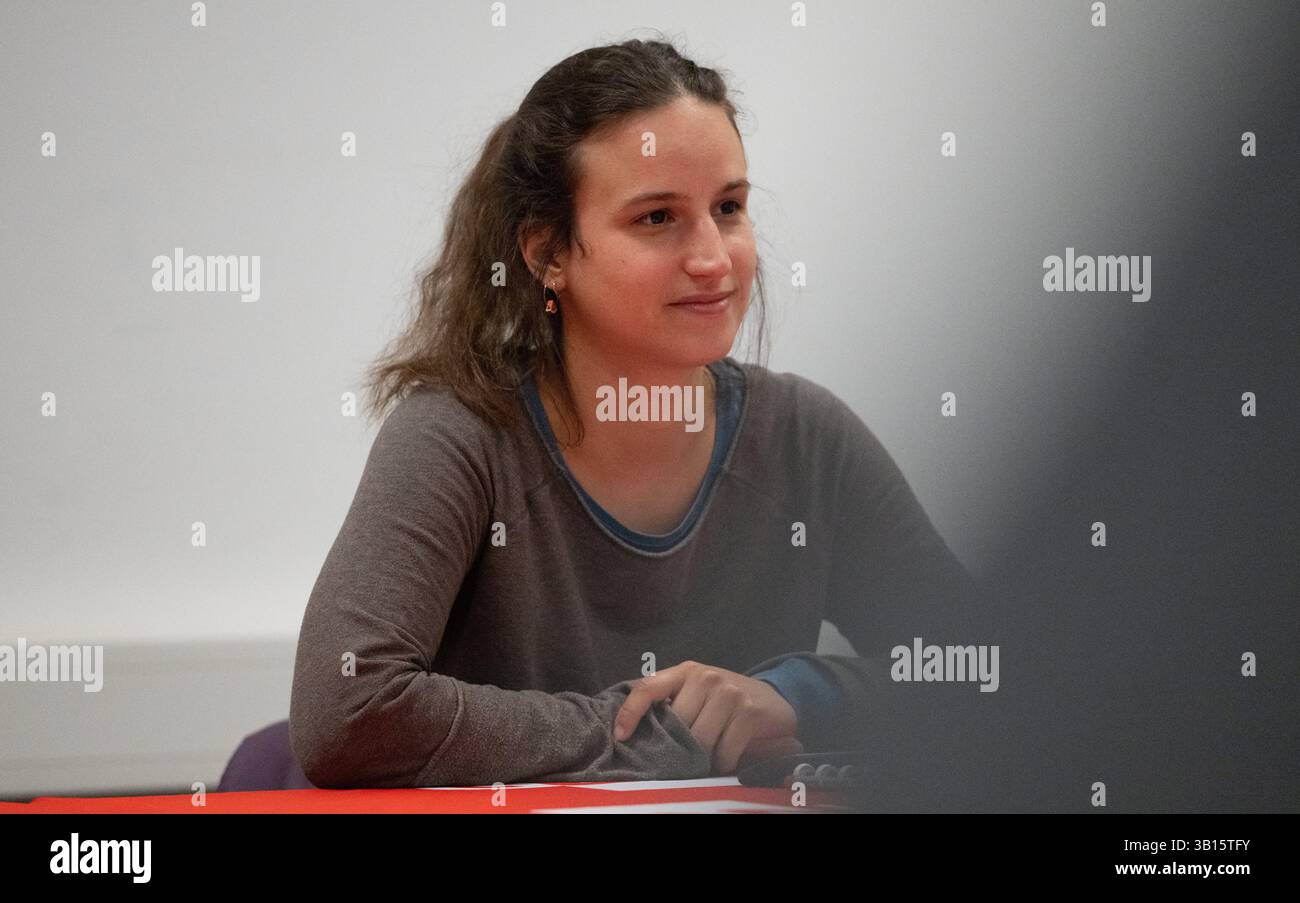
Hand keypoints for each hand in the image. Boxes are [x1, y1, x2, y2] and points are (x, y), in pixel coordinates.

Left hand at [613, 660, 802, 774]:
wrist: (774, 700)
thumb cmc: (725, 701)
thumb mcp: (695, 693)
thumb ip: (669, 703)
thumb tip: (628, 729)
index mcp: (686, 672)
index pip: (648, 688)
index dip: (630, 712)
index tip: (620, 737)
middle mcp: (706, 678)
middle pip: (677, 726)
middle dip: (681, 746)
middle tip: (689, 753)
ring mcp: (729, 693)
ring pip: (700, 741)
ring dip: (705, 757)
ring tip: (712, 753)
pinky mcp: (748, 712)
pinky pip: (724, 751)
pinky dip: (725, 761)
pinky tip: (730, 756)